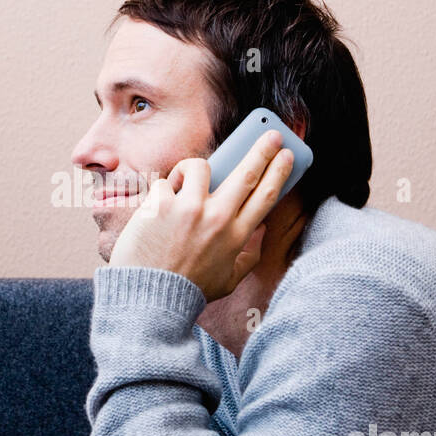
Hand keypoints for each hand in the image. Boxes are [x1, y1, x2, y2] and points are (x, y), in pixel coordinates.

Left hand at [108, 129, 293, 302]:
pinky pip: (164, 181)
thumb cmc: (187, 291)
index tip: (287, 155)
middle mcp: (217, 219)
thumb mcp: (227, 281)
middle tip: (271, 134)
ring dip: (191, 170)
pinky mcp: (161, 204)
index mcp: (236, 237)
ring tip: (182, 186)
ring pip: (198, 166)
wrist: (148, 300)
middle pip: (247, 173)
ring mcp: (189, 209)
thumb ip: (247, 257)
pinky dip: (160, 192)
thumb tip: (259, 230)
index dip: (280, 171)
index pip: (266, 196)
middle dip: (263, 149)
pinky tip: (155, 213)